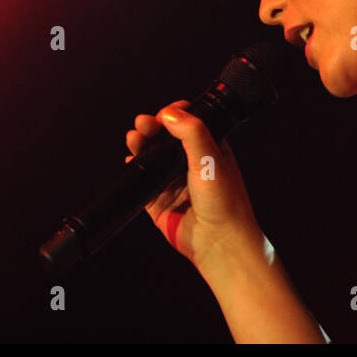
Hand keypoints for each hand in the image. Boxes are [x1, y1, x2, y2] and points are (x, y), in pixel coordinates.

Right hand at [125, 100, 263, 271]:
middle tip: (143, 123)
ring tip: (134, 137)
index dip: (176, 116)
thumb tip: (170, 113)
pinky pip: (144, 183)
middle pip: (167, 139)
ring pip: (154, 159)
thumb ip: (192, 133)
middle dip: (154, 128)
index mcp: (212, 151)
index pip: (190, 125)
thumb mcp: (211, 159)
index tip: (165, 113)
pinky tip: (131, 160)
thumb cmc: (225, 203)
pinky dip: (135, 170)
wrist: (218, 242)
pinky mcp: (161, 202)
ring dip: (142, 146)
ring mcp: (176, 184)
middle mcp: (193, 165)